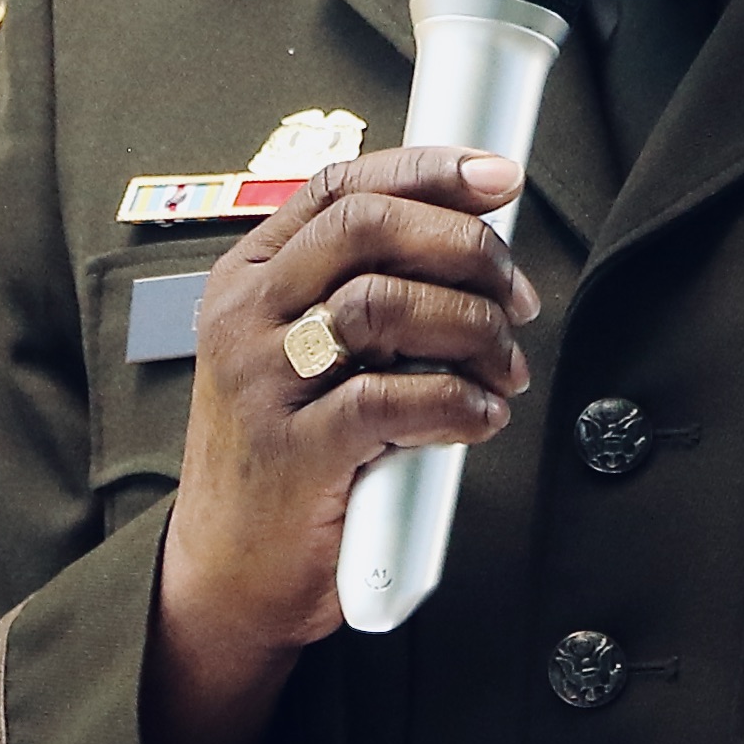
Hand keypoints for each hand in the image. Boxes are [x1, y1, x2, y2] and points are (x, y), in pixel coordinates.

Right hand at [147, 145, 537, 743]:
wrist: (226, 573)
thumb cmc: (284, 457)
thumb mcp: (301, 357)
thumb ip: (361, 297)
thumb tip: (475, 248)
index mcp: (248, 278)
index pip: (339, 186)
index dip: (427, 170)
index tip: (500, 179)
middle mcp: (245, 316)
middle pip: (365, 228)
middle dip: (463, 247)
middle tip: (517, 293)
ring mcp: (261, 381)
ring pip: (382, 306)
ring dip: (471, 328)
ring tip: (504, 367)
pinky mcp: (293, 450)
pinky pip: (392, 400)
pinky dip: (457, 401)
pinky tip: (479, 416)